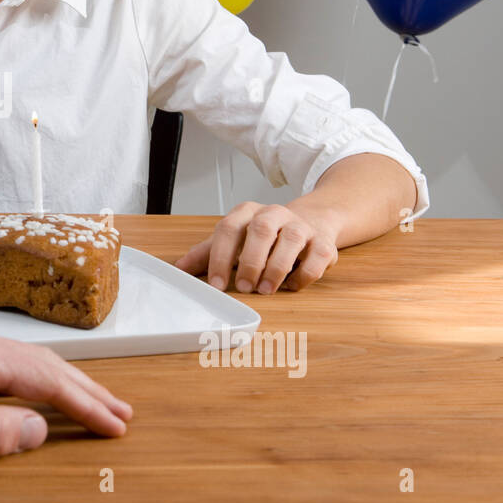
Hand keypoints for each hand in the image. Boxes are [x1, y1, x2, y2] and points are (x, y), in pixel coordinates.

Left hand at [0, 320, 132, 460]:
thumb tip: (38, 429)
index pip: (45, 380)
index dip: (84, 404)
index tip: (115, 424)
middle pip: (43, 363)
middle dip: (85, 389)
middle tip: (121, 412)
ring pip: (24, 358)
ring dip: (62, 380)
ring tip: (92, 400)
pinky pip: (3, 358)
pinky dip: (32, 375)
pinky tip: (37, 386)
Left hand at [173, 201, 338, 294]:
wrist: (312, 222)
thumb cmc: (264, 237)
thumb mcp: (234, 242)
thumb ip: (207, 253)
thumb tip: (178, 269)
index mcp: (247, 212)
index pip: (228, 229)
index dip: (220, 257)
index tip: (216, 285)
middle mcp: (274, 213)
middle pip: (261, 229)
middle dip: (251, 260)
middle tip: (244, 287)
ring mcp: (301, 226)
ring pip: (292, 239)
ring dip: (277, 267)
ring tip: (266, 290)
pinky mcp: (324, 241)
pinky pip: (318, 256)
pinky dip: (305, 274)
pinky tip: (292, 285)